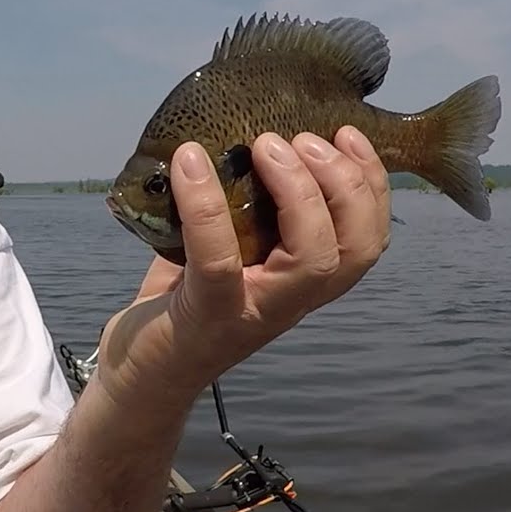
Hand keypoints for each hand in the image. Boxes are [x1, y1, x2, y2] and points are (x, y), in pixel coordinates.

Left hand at [98, 128, 390, 408]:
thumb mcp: (220, 250)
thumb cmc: (181, 304)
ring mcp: (253, 312)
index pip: (367, 241)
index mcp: (302, 283)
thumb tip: (232, 134)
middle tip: (302, 138)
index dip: (371, 185)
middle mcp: (290, 302)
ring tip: (266, 145)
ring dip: (300, 192)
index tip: (346, 135)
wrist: (139, 377)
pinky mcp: (206, 315)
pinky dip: (205, 205)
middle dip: (344, 184)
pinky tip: (190, 161)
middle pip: (355, 250)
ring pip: (313, 261)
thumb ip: (238, 207)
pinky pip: (218, 259)